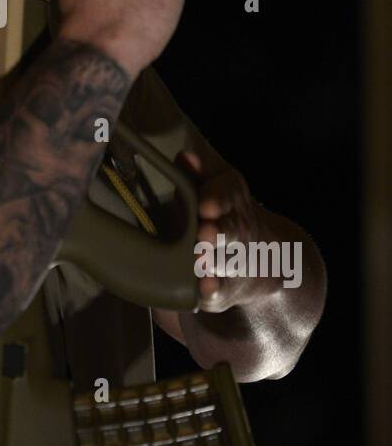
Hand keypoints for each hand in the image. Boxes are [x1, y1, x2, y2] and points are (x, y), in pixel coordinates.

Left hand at [176, 150, 278, 312]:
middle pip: (230, 230)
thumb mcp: (215, 188)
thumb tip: (184, 156)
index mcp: (232, 199)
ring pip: (225, 260)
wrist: (261, 257)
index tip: (205, 205)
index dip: (217, 198)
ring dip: (213, 260)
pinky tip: (205, 286)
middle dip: (218, 232)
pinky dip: (212, 289)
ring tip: (201, 258)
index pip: (228, 193)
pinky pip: (219, 289)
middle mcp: (237, 229)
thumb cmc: (221, 213)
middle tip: (204, 232)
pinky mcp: (223, 287)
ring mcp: (233, 260)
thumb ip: (199, 173)